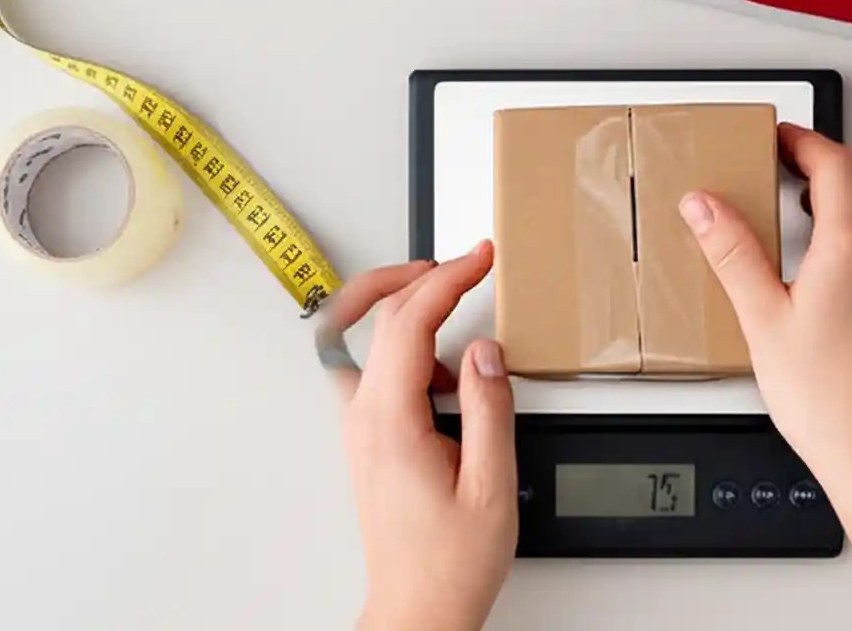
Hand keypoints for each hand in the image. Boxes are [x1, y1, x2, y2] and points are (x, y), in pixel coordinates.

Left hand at [317, 242, 516, 630]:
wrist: (417, 608)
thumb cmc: (449, 562)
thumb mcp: (490, 485)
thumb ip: (489, 409)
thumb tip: (484, 351)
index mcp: (391, 421)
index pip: (409, 322)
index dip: (447, 278)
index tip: (480, 257)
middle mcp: (364, 418)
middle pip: (374, 317)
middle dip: (418, 276)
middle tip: (463, 261)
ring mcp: (361, 427)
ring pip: (371, 341)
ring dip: (411, 312)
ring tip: (461, 312)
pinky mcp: (370, 438)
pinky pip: (382, 372)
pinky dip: (414, 353)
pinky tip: (452, 378)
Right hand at [680, 125, 851, 629]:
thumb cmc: (830, 402)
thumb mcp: (762, 320)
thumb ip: (733, 254)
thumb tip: (704, 205)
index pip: (834, 165)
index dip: (805, 141)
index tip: (780, 137)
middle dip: (827, 158)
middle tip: (789, 161)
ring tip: (812, 203)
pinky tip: (845, 255)